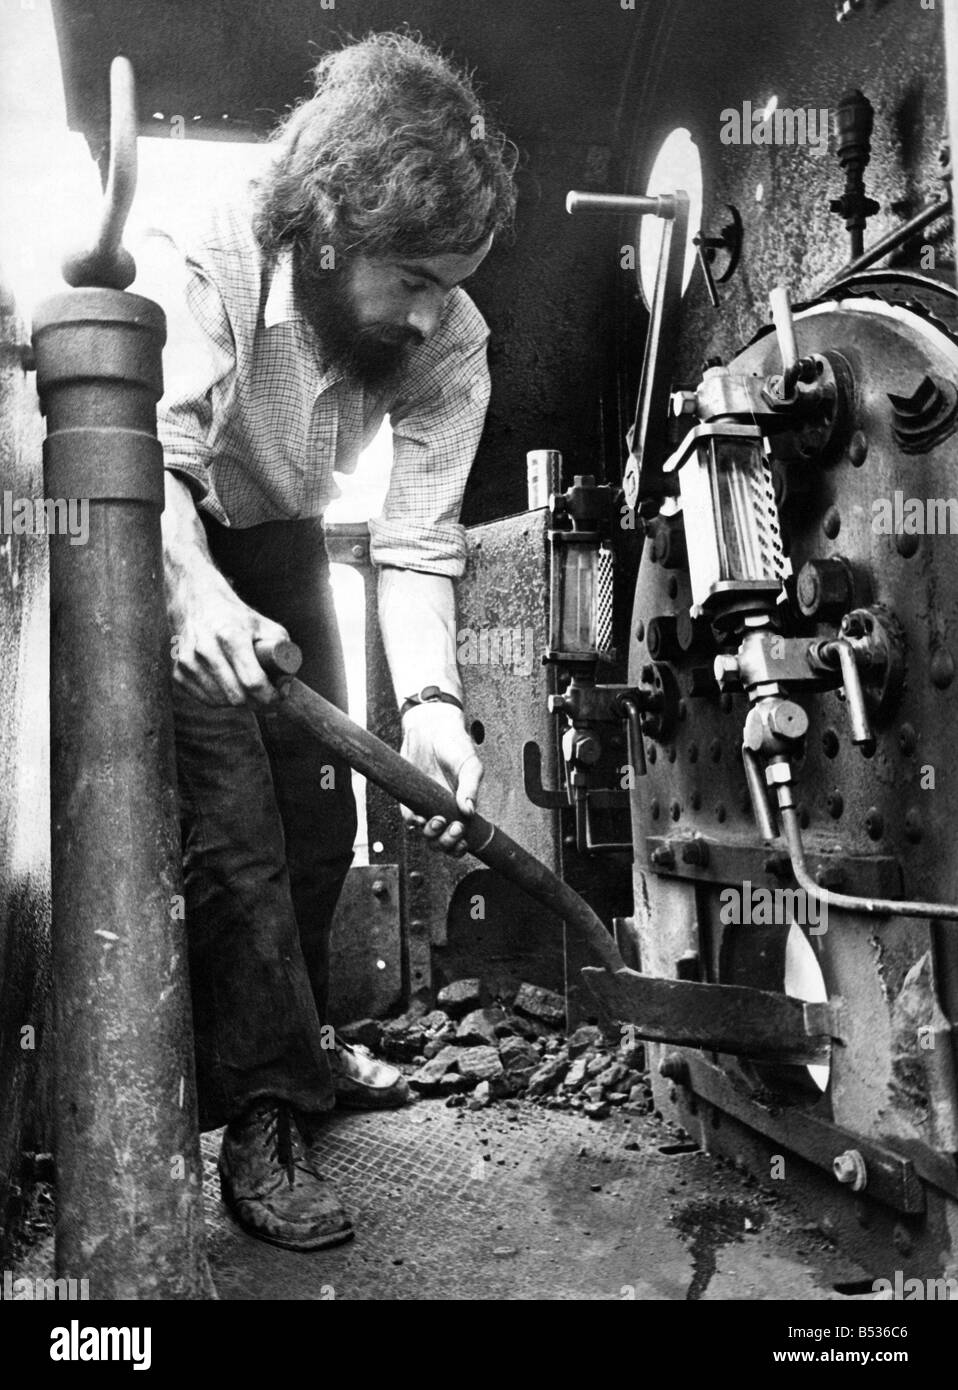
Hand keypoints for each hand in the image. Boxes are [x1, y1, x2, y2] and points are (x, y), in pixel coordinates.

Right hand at [168, 565, 290, 707]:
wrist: (198, 602)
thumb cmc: (238, 619)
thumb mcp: (267, 627)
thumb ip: (283, 654)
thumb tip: (285, 685)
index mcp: (231, 636)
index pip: (253, 682)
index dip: (270, 696)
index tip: (278, 696)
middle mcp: (206, 649)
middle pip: (237, 697)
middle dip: (256, 701)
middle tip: (265, 694)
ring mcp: (188, 661)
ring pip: (221, 702)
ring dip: (238, 700)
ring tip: (246, 684)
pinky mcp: (178, 671)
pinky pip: (206, 700)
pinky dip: (221, 698)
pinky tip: (228, 682)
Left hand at [399, 703, 482, 857]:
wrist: (431, 727)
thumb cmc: (455, 745)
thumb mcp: (470, 765)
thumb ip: (471, 787)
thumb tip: (469, 812)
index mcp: (462, 806)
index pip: (461, 837)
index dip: (460, 845)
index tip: (463, 837)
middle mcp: (444, 809)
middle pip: (443, 842)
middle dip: (447, 842)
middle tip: (453, 829)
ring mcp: (426, 805)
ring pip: (426, 835)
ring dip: (432, 836)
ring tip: (436, 821)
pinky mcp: (409, 797)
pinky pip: (409, 818)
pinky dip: (414, 823)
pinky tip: (422, 816)